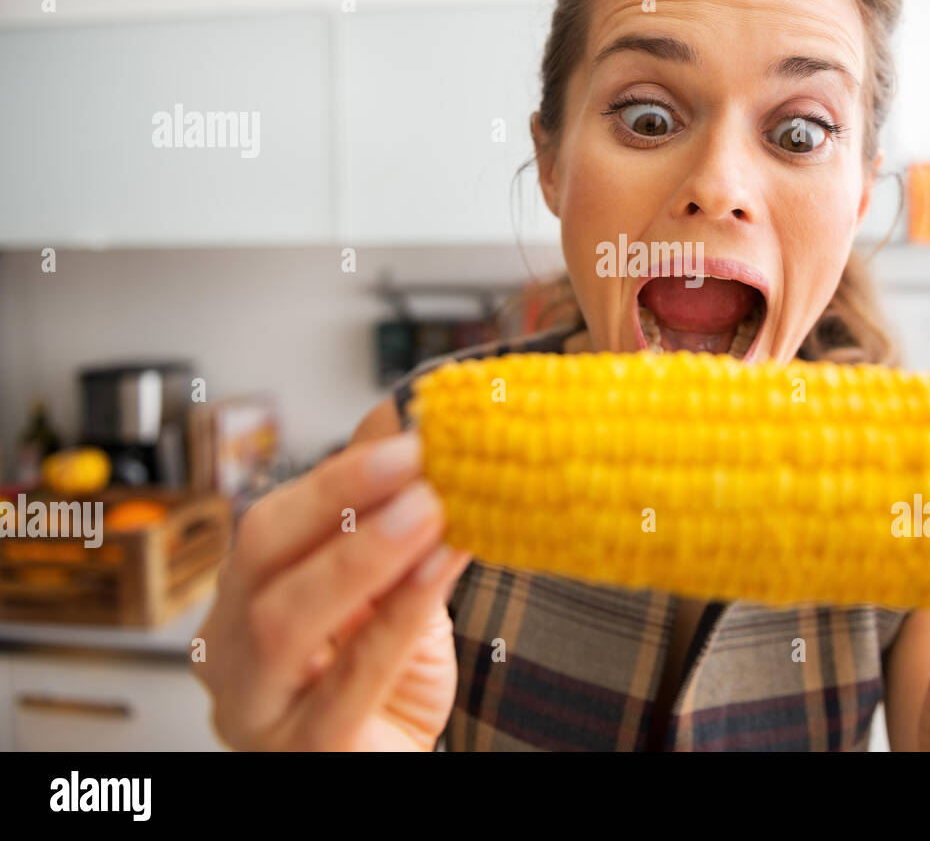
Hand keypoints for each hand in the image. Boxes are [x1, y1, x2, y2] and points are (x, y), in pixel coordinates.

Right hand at [192, 432, 471, 750]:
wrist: (393, 763)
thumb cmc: (386, 684)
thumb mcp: (387, 592)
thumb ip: (388, 525)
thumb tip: (407, 425)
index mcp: (243, 601)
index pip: (273, 523)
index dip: (339, 476)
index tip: (407, 434)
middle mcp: (230, 652)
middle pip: (259, 555)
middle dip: (339, 497)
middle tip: (415, 457)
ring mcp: (256, 709)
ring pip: (285, 620)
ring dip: (363, 554)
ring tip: (430, 508)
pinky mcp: (303, 754)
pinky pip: (348, 681)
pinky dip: (399, 617)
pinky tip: (440, 569)